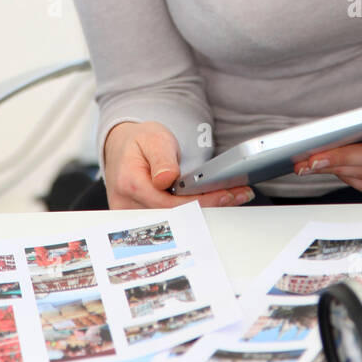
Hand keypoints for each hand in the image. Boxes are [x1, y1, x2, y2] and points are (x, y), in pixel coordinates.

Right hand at [103, 121, 253, 210]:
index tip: (226, 194)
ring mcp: (135, 216)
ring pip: (175, 222)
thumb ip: (161, 158)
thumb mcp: (153, 139)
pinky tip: (215, 202)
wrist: (124, 147)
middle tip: (237, 195)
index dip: (200, 201)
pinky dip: (195, 213)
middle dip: (209, 208)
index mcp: (130, 183)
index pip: (170, 203)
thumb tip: (165, 179)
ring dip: (205, 211)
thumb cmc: (139, 142)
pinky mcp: (144, 220)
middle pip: (174, 217)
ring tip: (232, 196)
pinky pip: (171, 221)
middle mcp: (129, 205)